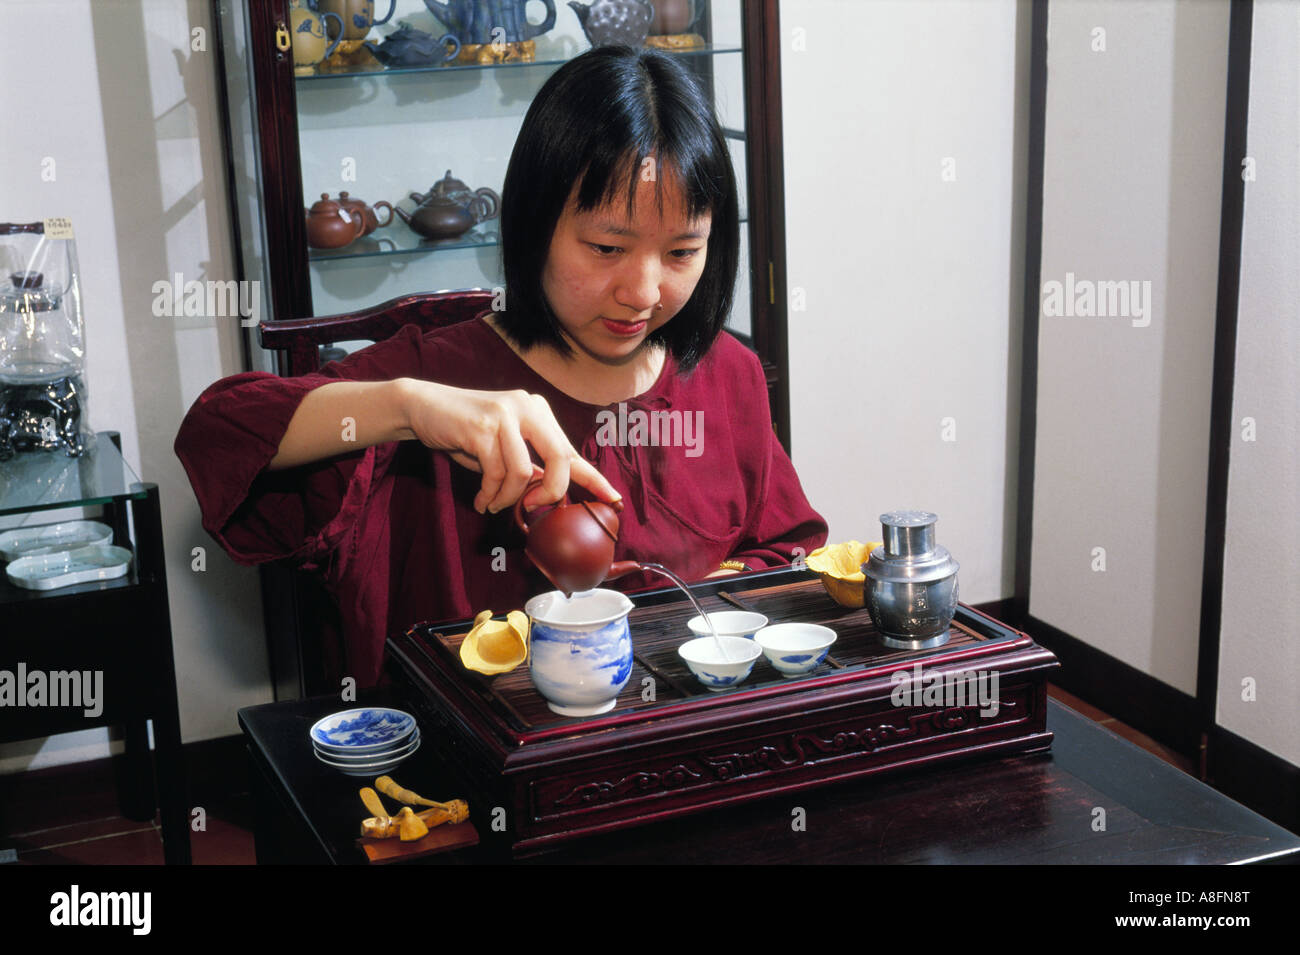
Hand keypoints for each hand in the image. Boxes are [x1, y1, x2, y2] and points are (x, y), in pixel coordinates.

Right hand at [399, 379, 620, 513]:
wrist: (423, 406)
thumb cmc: (465, 432)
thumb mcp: (502, 448)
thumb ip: (527, 465)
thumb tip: (549, 496)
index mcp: (538, 412)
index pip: (571, 450)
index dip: (593, 478)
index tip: (614, 499)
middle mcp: (528, 408)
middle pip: (560, 458)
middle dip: (551, 492)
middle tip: (533, 510)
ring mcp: (506, 414)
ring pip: (524, 471)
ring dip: (509, 498)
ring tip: (493, 504)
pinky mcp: (483, 426)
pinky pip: (496, 472)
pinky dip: (489, 494)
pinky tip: (480, 500)